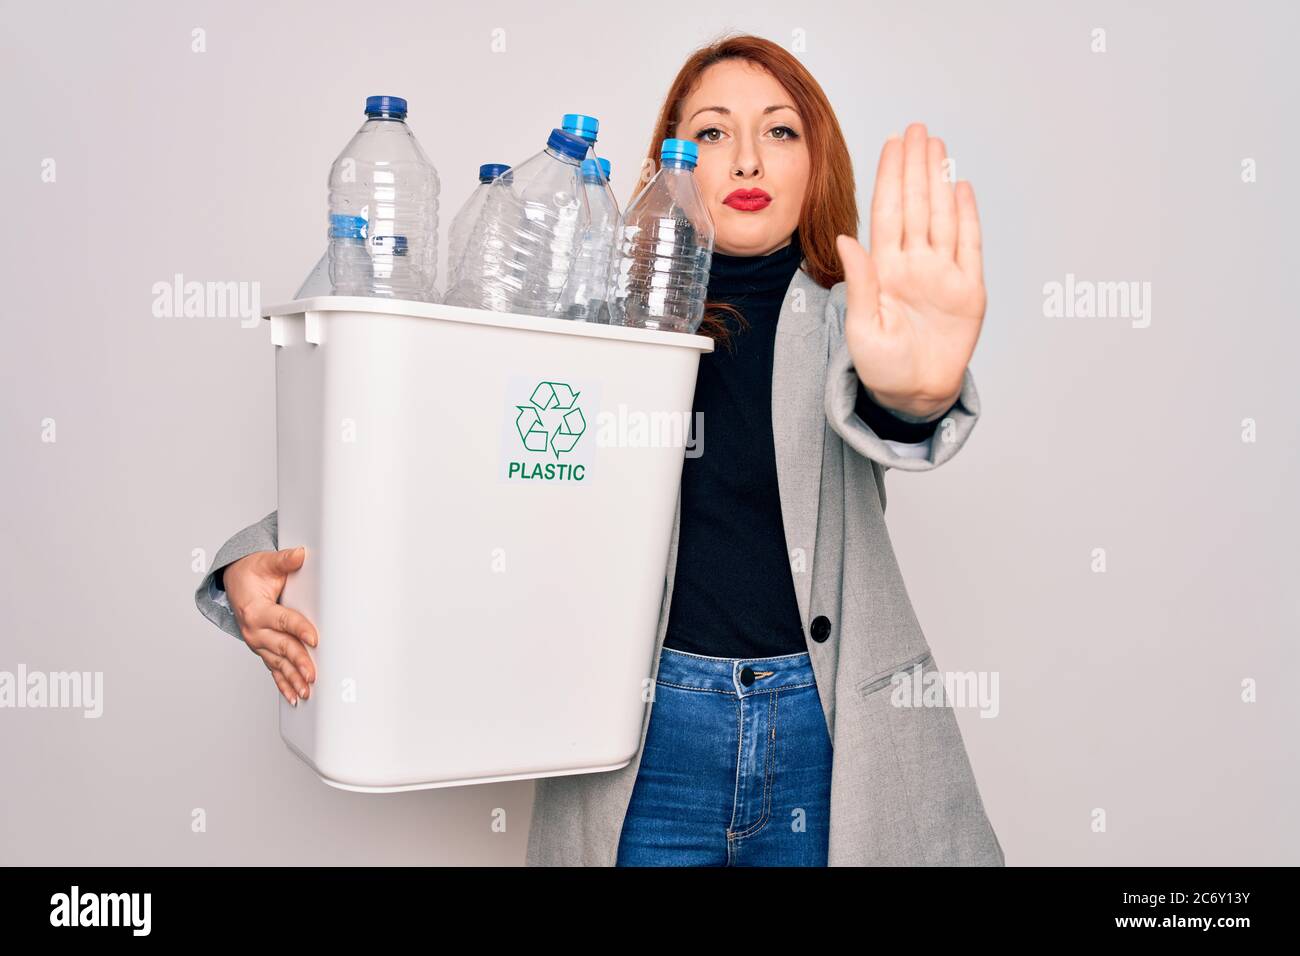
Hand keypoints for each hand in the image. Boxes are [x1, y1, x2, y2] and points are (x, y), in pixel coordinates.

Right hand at [224, 546, 318, 705]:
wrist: (235, 581)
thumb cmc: (253, 572)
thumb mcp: (266, 562)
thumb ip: (284, 560)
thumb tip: (299, 554)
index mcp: (256, 610)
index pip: (282, 620)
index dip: (299, 629)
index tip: (314, 638)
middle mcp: (254, 630)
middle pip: (281, 647)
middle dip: (298, 662)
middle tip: (313, 674)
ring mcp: (258, 643)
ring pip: (278, 663)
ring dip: (292, 679)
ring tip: (307, 692)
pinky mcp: (262, 649)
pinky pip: (273, 669)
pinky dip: (283, 684)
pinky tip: (295, 696)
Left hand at [836, 122, 985, 418]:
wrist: (913, 395)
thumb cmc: (881, 366)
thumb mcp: (862, 327)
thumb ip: (860, 282)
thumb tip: (846, 239)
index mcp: (884, 270)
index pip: (887, 213)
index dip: (890, 177)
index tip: (892, 143)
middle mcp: (913, 264)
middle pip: (916, 205)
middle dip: (915, 166)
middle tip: (916, 128)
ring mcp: (942, 274)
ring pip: (942, 216)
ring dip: (939, 181)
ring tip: (936, 146)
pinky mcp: (968, 290)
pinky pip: (969, 246)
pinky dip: (967, 217)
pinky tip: (960, 187)